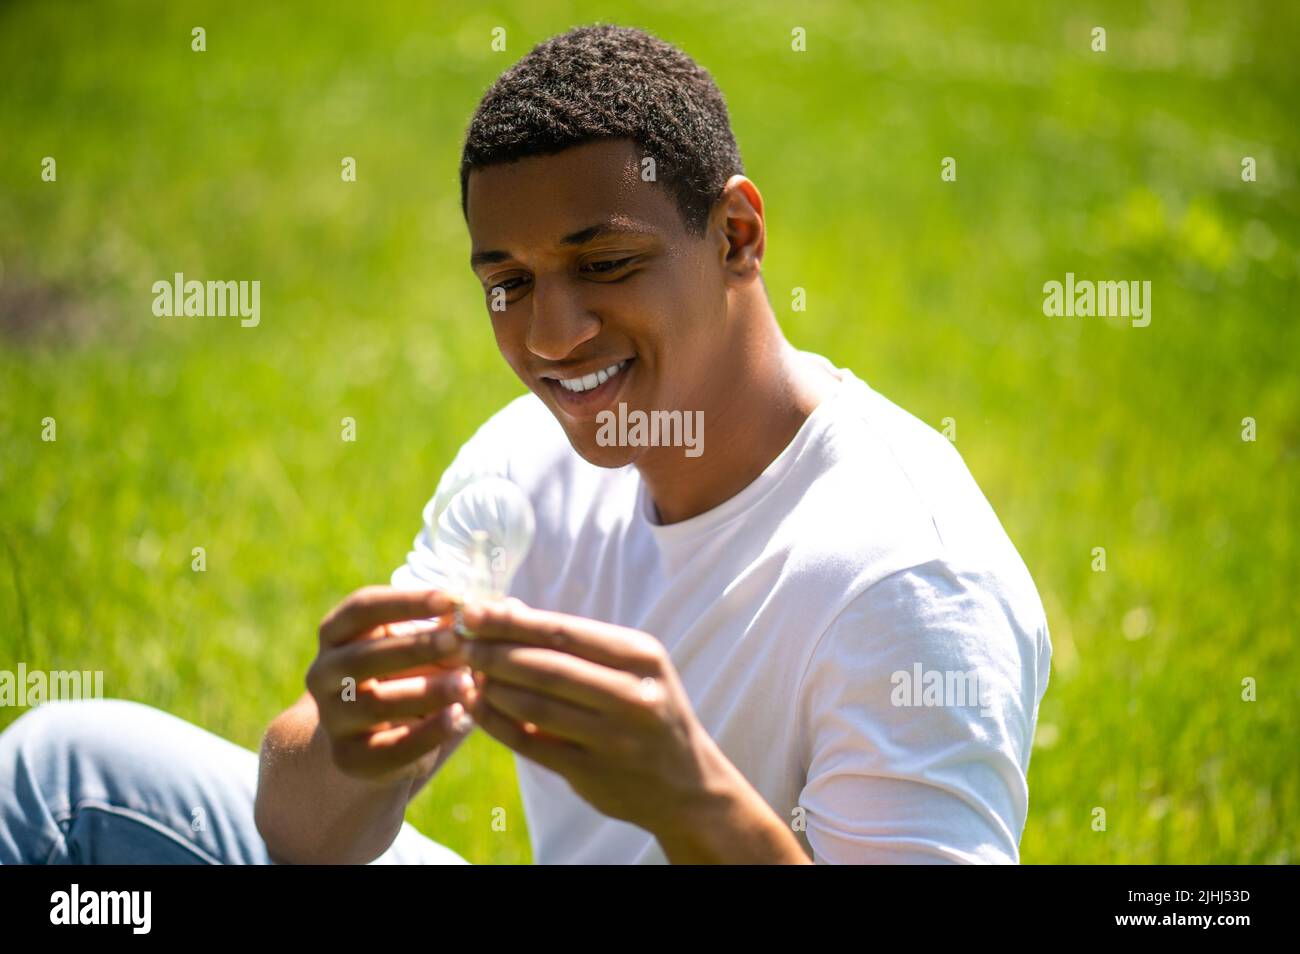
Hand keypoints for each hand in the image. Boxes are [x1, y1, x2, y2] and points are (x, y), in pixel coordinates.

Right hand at [306, 586, 478, 785]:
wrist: (381, 737)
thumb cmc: (414, 673)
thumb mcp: (430, 646)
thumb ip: (458, 627)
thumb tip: (508, 606)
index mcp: (338, 632)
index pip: (363, 607)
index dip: (406, 602)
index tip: (452, 600)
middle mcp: (324, 672)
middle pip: (365, 656)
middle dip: (417, 647)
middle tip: (460, 643)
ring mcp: (333, 717)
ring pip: (375, 703)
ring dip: (425, 692)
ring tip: (468, 685)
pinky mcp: (349, 758)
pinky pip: (388, 748)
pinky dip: (427, 734)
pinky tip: (460, 718)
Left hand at [458, 598, 730, 835]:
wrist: (687, 783)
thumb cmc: (645, 710)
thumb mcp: (628, 667)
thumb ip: (571, 642)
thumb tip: (507, 608)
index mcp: (641, 656)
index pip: (565, 631)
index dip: (512, 622)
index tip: (473, 611)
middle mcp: (633, 694)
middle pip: (547, 667)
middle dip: (494, 652)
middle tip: (459, 642)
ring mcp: (614, 737)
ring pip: (536, 706)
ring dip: (492, 687)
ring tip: (465, 673)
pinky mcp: (594, 773)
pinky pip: (531, 744)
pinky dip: (497, 724)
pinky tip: (476, 707)